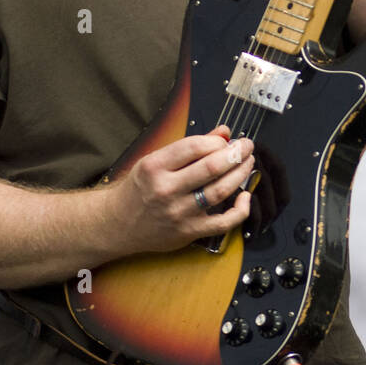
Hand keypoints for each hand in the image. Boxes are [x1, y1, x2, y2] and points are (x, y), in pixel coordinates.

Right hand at [110, 125, 254, 253]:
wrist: (117, 224)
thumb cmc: (140, 188)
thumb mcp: (156, 160)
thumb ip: (192, 146)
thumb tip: (224, 132)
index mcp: (155, 167)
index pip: (195, 147)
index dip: (218, 141)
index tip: (228, 140)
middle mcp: (165, 189)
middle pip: (211, 168)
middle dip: (236, 154)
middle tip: (247, 146)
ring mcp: (178, 212)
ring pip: (219, 191)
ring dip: (240, 174)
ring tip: (248, 163)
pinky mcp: (188, 232)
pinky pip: (222, 223)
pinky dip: (240, 210)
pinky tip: (245, 196)